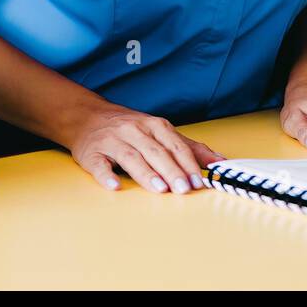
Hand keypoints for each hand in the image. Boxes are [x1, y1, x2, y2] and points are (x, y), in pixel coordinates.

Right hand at [66, 104, 225, 193]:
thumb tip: (219, 162)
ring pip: (131, 156)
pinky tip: (115, 185)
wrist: (87, 117)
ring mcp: (112, 141)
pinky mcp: (92, 153)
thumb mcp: (160, 132)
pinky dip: (107, 175)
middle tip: (184, 188)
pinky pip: (99, 164)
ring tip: (160, 188)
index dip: (188, 163)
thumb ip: (189, 147)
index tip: (199, 181)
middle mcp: (133, 130)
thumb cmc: (129, 128)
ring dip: (146, 173)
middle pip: (155, 152)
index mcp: (153, 125)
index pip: (174, 145)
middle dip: (171, 170)